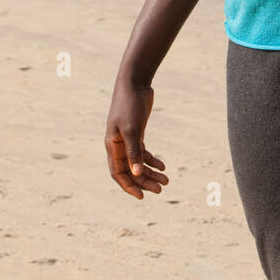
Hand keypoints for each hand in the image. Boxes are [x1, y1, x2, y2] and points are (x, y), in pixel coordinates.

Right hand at [105, 81, 168, 199]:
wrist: (134, 83)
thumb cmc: (129, 105)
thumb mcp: (132, 129)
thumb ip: (134, 151)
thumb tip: (135, 174)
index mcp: (112, 146)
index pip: (118, 173)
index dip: (129, 186)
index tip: (142, 196)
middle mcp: (118, 145)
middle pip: (130, 170)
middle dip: (145, 181)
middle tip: (161, 189)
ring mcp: (127, 139)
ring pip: (138, 162)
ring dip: (150, 172)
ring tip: (166, 180)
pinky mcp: (137, 132)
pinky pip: (143, 152)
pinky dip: (152, 160)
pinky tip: (163, 166)